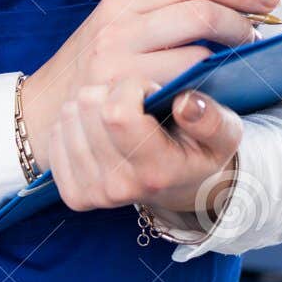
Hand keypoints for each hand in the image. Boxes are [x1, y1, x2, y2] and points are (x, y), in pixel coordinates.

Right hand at [19, 0, 277, 164]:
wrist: (44, 112)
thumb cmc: (92, 66)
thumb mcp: (115, 24)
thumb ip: (161, 12)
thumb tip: (229, 5)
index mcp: (122, 1)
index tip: (265, 1)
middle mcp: (119, 27)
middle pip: (201, 11)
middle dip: (240, 23)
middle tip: (253, 37)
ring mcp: (120, 65)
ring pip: (198, 54)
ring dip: (228, 59)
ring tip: (234, 64)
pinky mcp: (124, 100)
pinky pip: (182, 89)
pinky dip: (206, 86)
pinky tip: (212, 87)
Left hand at [45, 75, 242, 227]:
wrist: (180, 185)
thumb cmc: (201, 150)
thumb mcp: (224, 135)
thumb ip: (211, 119)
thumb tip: (185, 102)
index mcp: (155, 172)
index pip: (117, 113)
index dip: (132, 87)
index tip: (151, 91)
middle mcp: (119, 188)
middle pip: (88, 105)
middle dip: (113, 89)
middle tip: (136, 102)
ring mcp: (92, 194)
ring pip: (69, 112)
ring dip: (94, 102)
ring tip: (121, 115)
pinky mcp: (72, 193)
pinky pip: (57, 131)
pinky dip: (77, 121)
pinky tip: (102, 130)